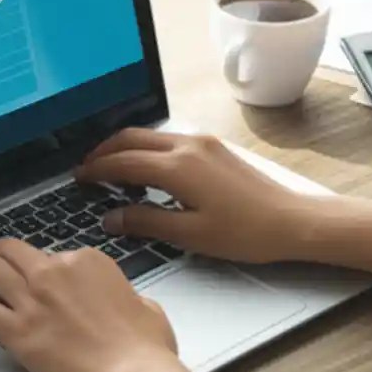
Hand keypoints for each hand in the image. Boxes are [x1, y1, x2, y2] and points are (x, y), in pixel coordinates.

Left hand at [0, 239, 181, 371]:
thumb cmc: (145, 348)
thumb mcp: (147, 306)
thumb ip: (128, 295)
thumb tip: (126, 301)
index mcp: (87, 260)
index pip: (56, 255)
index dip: (50, 267)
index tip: (46, 278)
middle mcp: (55, 272)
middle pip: (16, 251)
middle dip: (3, 252)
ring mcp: (32, 300)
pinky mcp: (16, 331)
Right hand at [76, 129, 313, 263]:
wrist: (292, 221)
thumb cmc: (245, 233)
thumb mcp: (190, 235)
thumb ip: (146, 222)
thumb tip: (111, 218)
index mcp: (178, 168)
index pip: (123, 162)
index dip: (96, 170)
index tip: (79, 178)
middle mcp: (187, 146)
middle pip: (131, 138)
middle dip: (105, 152)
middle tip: (88, 170)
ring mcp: (202, 143)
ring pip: (150, 136)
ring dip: (126, 148)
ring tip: (111, 171)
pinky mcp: (214, 147)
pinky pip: (169, 140)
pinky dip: (148, 150)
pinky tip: (147, 171)